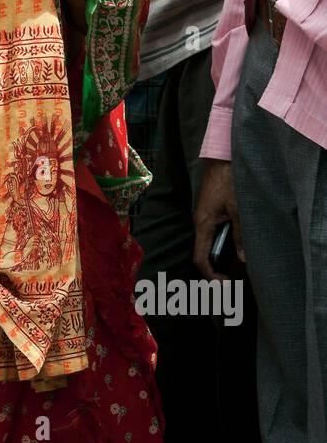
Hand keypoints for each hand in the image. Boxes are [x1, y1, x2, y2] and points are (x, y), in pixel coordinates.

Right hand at [193, 159, 243, 279]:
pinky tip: (234, 248)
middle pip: (202, 254)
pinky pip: (211, 234)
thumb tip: (243, 259)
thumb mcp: (239, 210)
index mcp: (203, 224)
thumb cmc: (229, 181)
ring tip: (233, 268)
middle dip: (214, 271)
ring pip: (207, 244)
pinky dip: (220, 246)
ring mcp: (204, 217)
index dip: (210, 275)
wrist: (222, 158)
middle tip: (230, 282)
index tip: (225, 284)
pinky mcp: (210, 212)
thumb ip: (240, 235)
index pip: (200, 258)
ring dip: (218, 258)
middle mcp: (200, 223)